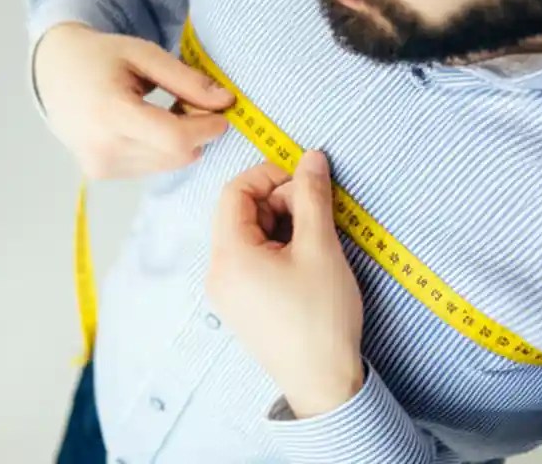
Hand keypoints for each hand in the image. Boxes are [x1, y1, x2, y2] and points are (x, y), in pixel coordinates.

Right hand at [33, 22, 234, 178]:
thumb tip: (226, 101)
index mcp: (110, 112)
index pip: (175, 138)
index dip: (207, 128)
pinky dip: (160, 149)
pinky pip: (150, 167)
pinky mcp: (100, 173)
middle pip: (175, 155)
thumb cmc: (100, 57)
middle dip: (196, 133)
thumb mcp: (144, 55)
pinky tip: (148, 126)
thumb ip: (186, 80)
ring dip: (179, 142)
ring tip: (167, 111)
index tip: (223, 112)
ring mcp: (99, 164)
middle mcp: (102, 147)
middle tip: (193, 104)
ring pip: (166, 164)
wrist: (54, 72)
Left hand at [206, 151, 365, 418]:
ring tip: (316, 238)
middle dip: (278, 201)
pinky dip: (277, 247)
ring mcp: (227, 292)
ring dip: (281, 224)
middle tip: (316, 210)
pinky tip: (306, 259)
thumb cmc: (320, 318)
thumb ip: (312, 196)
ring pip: (248, 236)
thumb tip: (311, 158)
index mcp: (228, 255)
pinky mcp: (241, 305)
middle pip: (240, 213)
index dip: (269, 175)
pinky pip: (252, 260)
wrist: (323, 383)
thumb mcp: (321, 247)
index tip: (303, 177)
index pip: (234, 192)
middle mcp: (218, 272)